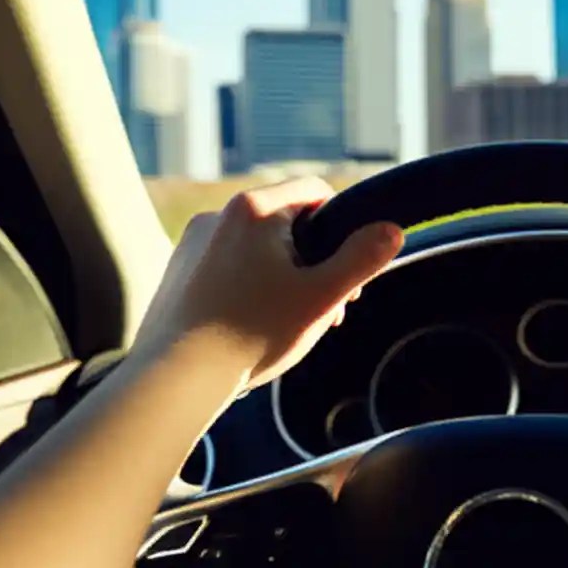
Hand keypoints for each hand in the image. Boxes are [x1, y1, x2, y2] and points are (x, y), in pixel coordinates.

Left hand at [134, 177, 402, 389]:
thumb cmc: (252, 335)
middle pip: (286, 223)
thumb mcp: (322, 297)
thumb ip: (362, 260)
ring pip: (257, 248)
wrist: (175, 377)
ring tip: (291, 324)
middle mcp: (218, 216)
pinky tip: (253, 328)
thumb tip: (392, 230)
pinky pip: (228, 267)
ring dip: (283, 276)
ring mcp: (193, 244)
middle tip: (328, 308)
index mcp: (254, 209)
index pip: (314, 190)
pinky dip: (249, 288)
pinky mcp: (177, 272)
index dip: (342, 224)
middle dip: (314, 261)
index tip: (349, 267)